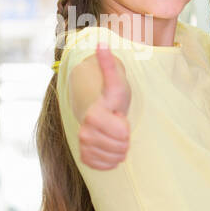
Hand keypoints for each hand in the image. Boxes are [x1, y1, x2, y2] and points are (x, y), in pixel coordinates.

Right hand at [78, 42, 130, 169]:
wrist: (103, 113)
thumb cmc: (114, 98)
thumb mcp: (116, 83)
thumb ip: (109, 66)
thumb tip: (102, 43)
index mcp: (93, 115)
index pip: (121, 133)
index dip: (126, 128)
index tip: (121, 118)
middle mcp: (84, 132)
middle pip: (120, 148)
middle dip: (126, 139)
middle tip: (120, 128)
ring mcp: (83, 145)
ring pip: (114, 158)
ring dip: (121, 150)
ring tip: (116, 137)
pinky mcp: (85, 157)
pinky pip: (104, 167)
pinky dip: (112, 161)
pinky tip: (110, 149)